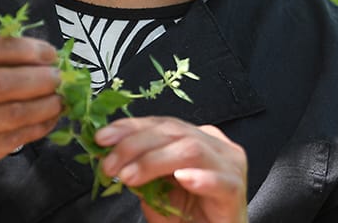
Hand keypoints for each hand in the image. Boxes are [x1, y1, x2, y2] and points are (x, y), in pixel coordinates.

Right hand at [0, 35, 61, 197]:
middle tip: (59, 77)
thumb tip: (40, 54)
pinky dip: (38, 127)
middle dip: (37, 79)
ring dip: (44, 105)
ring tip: (60, 98)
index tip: (48, 53)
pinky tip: (49, 119)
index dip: (21, 49)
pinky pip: (12, 140)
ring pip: (11, 115)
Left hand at [96, 117, 247, 222]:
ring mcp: (229, 165)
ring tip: (129, 176)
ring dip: (154, 161)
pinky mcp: (236, 190)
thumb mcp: (156, 193)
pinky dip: (200, 178)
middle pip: (173, 132)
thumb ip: (139, 173)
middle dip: (135, 145)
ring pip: (191, 149)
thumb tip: (110, 157)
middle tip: (110, 164)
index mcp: (197, 138)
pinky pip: (220, 180)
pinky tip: (182, 179)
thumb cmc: (189, 218)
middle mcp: (215, 145)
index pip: (162, 124)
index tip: (102, 137)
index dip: (131, 127)